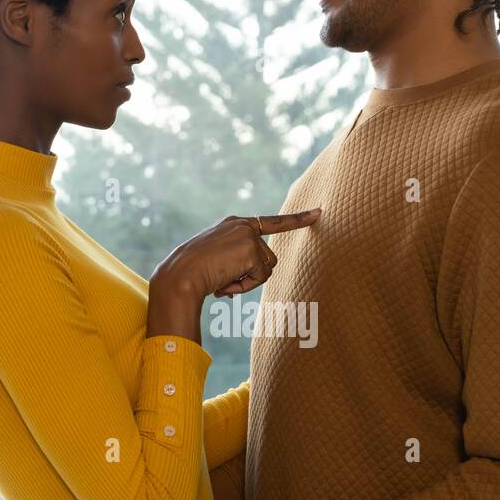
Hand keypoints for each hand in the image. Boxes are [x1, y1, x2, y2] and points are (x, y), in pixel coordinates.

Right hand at [152, 209, 321, 301]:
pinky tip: (225, 282)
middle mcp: (243, 225)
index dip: (297, 220)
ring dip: (248, 282)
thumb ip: (239, 261)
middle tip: (225, 280)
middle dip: (252, 276)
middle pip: (269, 258)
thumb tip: (258, 273)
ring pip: (266, 268)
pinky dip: (245, 286)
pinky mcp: (251, 249)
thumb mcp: (216, 260)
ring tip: (223, 280)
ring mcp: (248, 235)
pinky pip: (260, 277)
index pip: (271, 222)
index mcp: (234, 224)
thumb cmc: (192, 273)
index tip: (319, 213)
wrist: (180, 275)